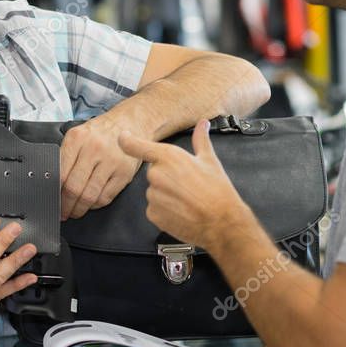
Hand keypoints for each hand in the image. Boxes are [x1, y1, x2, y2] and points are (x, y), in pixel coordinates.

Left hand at [60, 116, 141, 219]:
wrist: (129, 122)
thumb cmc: (100, 132)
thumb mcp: (78, 135)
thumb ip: (65, 156)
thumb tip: (54, 183)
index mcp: (77, 139)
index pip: (60, 173)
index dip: (55, 193)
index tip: (53, 202)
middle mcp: (94, 149)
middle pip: (74, 187)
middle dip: (66, 206)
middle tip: (63, 213)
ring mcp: (111, 162)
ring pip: (90, 196)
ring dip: (80, 209)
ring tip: (75, 212)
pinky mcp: (124, 173)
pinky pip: (106, 197)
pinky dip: (96, 205)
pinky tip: (91, 204)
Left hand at [117, 120, 247, 247]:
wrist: (221, 222)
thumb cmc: (217, 191)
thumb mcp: (210, 161)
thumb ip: (200, 140)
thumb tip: (202, 124)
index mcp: (167, 157)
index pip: (135, 145)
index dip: (126, 140)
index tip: (123, 137)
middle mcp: (156, 175)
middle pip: (153, 172)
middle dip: (166, 177)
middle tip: (187, 184)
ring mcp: (153, 195)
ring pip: (154, 191)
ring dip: (166, 194)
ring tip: (187, 199)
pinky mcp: (153, 214)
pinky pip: (154, 208)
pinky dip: (165, 210)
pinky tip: (181, 210)